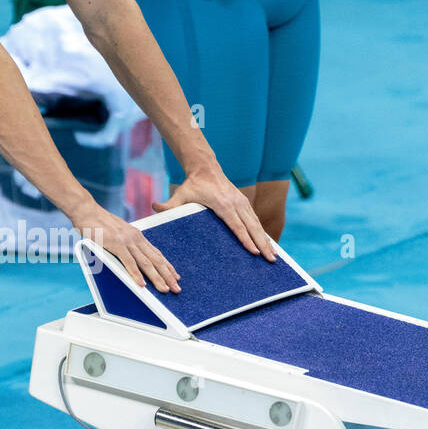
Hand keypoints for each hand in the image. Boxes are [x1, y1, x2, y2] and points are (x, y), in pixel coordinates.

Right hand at [71, 200, 181, 292]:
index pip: (157, 253)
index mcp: (137, 236)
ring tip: (164, 289)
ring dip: (156, 277)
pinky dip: (136, 274)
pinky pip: (129, 262)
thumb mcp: (117, 233)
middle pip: (156, 260)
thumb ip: (125, 244)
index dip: (167, 266)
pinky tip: (142, 284)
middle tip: (176, 288)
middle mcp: (136, 238)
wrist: (87, 211)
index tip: (174, 276)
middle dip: (167, 275)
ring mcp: (127, 241)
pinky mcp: (116, 244)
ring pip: (146, 263)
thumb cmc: (99, 223)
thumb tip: (128, 256)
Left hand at [155, 163, 275, 260]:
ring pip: (256, 224)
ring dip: (266, 241)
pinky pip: (255, 220)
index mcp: (222, 204)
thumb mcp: (180, 194)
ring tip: (273, 257)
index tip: (253, 251)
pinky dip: (262, 233)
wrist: (206, 168)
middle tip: (271, 259)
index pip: (236, 225)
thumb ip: (169, 205)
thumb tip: (154, 207)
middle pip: (251, 227)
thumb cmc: (193, 184)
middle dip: (262, 244)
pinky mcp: (244, 203)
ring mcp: (242, 202)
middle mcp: (236, 203)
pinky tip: (268, 245)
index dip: (245, 239)